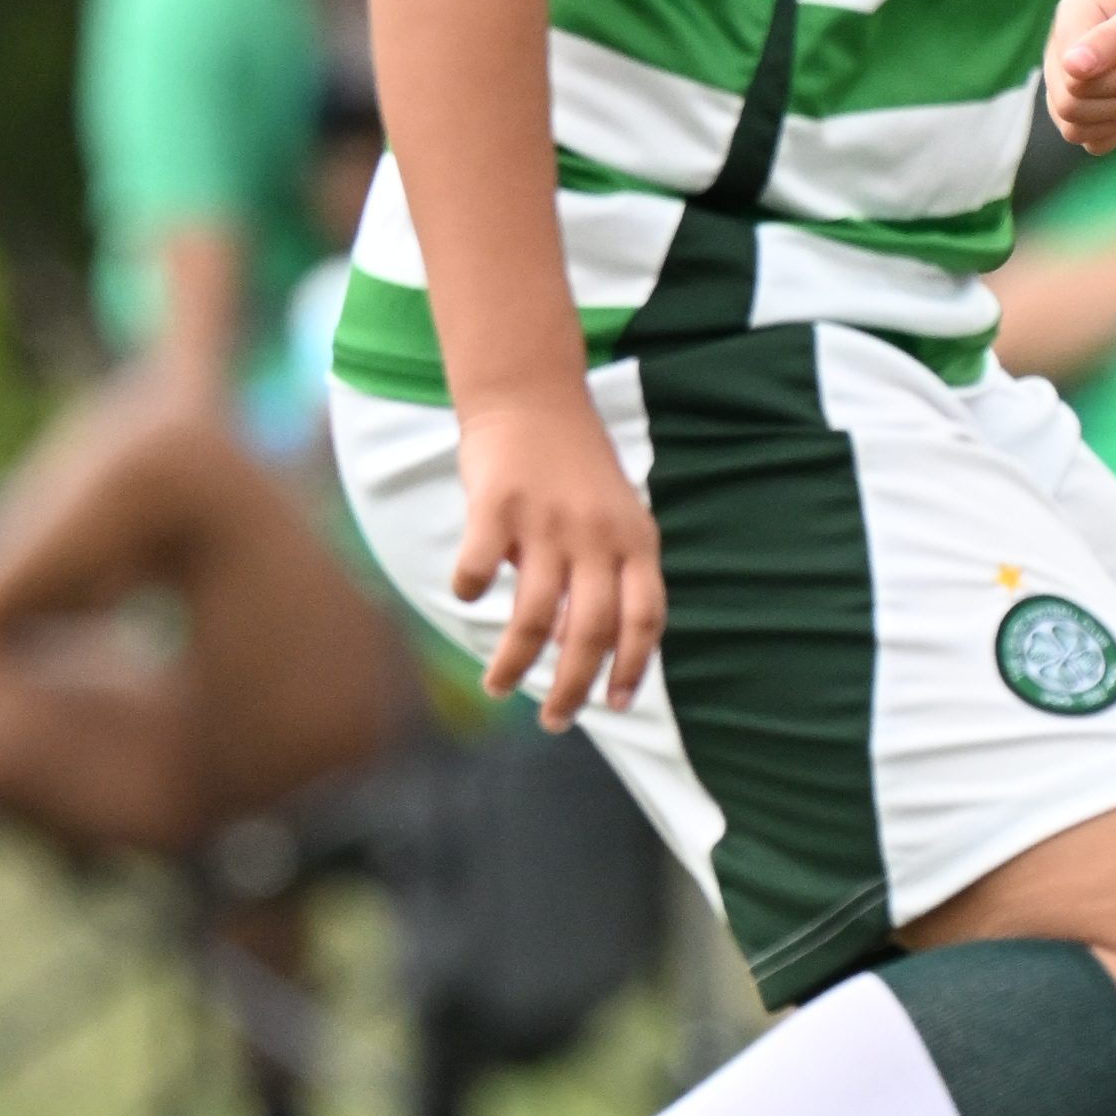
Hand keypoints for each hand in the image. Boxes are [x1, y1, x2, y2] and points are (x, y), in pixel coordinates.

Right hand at [450, 384, 662, 727]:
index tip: (614, 705)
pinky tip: (469, 597)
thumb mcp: (617, 515)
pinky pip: (481, 570)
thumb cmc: (574, 467)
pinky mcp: (497, 506)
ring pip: (534, 617)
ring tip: (499, 688)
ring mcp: (548, 522)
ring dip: (514, 663)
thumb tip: (598, 650)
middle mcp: (598, 536)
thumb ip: (615, 573)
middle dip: (571, 688)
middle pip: (590, 632)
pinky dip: (472, 592)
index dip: (633, 668)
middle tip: (555, 722)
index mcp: (637, 541)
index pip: (646, 619)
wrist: (532, 394)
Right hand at [1044, 0, 1115, 153]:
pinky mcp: (1098, 100)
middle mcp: (1067, 48)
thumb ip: (1109, 43)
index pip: (1069, 76)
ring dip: (1115, 117)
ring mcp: (1080, 77)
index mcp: (1072, 17)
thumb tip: (1070, 68)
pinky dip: (1110, 135)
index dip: (1115, 80)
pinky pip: (1084, 138)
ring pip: (1071, 126)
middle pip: (1067, 105)